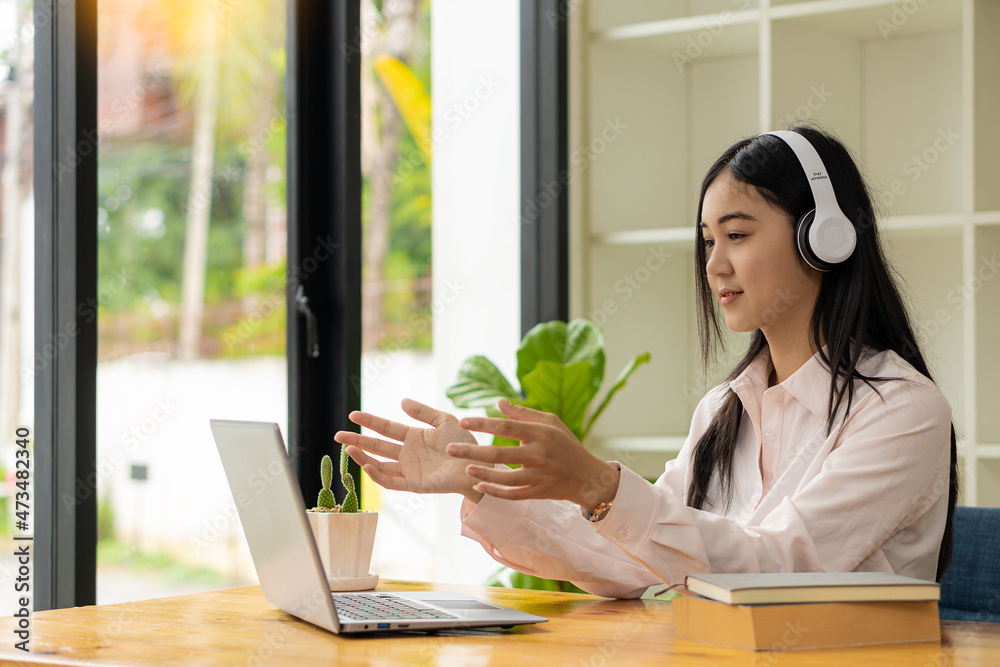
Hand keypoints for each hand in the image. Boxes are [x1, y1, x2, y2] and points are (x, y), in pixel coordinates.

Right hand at [334, 398, 483, 502]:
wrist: (477, 465)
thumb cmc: (465, 444)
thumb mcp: (444, 420)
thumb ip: (423, 412)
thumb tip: (401, 401)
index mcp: (414, 437)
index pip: (386, 428)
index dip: (369, 422)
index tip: (353, 415)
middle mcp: (408, 453)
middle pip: (377, 445)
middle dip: (358, 440)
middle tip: (338, 434)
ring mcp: (409, 470)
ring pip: (380, 464)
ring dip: (364, 457)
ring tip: (349, 448)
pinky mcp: (414, 484)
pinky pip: (392, 481)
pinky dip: (378, 475)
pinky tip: (367, 465)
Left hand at [447, 399, 620, 510]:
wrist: (588, 476)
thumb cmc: (566, 444)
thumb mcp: (551, 422)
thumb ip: (523, 413)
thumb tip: (497, 403)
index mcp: (541, 433)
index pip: (506, 427)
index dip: (483, 423)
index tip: (463, 421)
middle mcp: (539, 454)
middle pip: (500, 453)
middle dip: (472, 451)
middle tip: (450, 449)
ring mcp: (539, 476)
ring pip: (506, 477)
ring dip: (483, 473)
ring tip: (465, 468)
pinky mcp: (539, 492)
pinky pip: (513, 494)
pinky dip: (496, 492)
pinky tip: (479, 486)